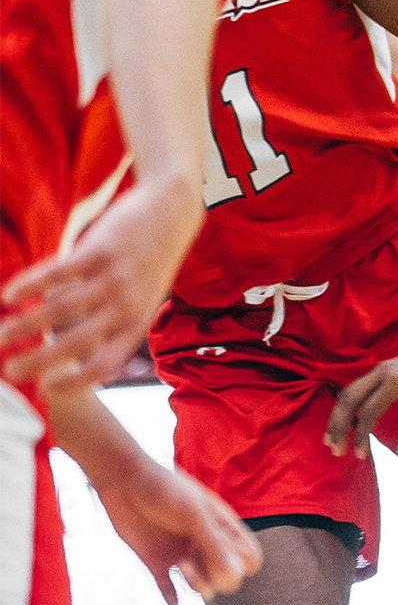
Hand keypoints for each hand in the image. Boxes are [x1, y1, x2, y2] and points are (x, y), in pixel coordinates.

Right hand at [1, 181, 201, 391]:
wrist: (172, 214)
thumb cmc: (149, 263)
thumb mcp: (141, 300)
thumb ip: (112, 323)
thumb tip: (72, 348)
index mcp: (137, 322)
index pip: (105, 364)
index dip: (74, 381)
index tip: (45, 390)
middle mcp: (127, 304)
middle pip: (75, 343)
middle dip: (38, 361)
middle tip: (9, 373)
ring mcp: (114, 277)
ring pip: (60, 309)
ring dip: (25, 326)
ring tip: (1, 337)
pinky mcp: (100, 250)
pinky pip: (58, 273)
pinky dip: (30, 286)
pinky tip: (9, 296)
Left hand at [94, 466, 261, 604]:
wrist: (124, 482)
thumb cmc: (164, 490)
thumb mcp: (193, 515)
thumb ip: (214, 544)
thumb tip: (235, 576)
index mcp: (223, 528)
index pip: (250, 558)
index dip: (243, 565)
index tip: (224, 556)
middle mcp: (206, 543)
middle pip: (228, 576)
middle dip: (218, 578)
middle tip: (199, 564)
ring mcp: (183, 553)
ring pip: (202, 585)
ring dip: (195, 584)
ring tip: (179, 565)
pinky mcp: (157, 561)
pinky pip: (168, 588)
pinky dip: (171, 598)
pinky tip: (172, 602)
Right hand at [325, 340, 397, 459]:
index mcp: (395, 382)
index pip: (369, 412)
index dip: (362, 436)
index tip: (360, 455)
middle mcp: (381, 372)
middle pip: (348, 400)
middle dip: (338, 426)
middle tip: (335, 451)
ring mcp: (379, 369)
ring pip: (348, 393)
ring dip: (338, 416)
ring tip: (331, 441)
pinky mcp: (380, 370)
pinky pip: (356, 389)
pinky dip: (346, 406)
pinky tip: (344, 423)